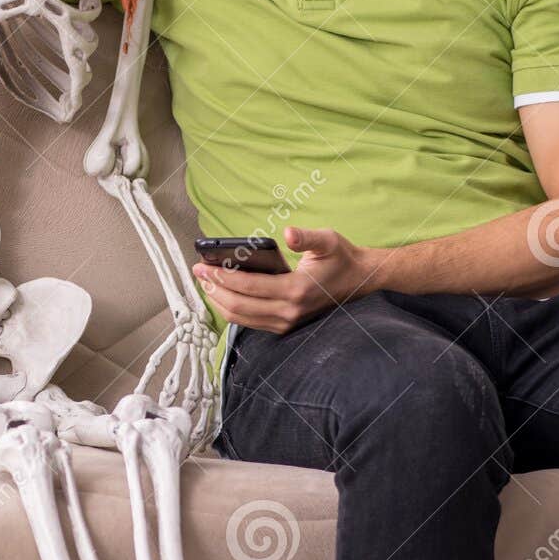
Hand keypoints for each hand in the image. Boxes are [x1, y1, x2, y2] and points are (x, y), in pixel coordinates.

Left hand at [190, 226, 371, 334]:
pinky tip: (222, 294)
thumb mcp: (328, 240)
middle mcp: (289, 312)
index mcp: (296, 290)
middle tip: (198, 272)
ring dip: (219, 301)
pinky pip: (250, 323)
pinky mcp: (285, 327)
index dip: (222, 277)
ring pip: (241, 318)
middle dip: (213, 289)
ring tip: (206, 283)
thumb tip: (287, 233)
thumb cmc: (342, 258)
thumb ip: (307, 237)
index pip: (248, 287)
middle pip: (239, 306)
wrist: (360, 282)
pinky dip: (232, 310)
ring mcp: (287, 323)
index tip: (203, 266)